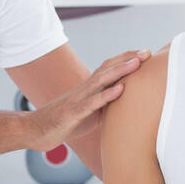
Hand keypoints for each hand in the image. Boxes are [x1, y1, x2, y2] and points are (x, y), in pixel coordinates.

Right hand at [24, 49, 150, 150]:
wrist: (37, 131)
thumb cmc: (65, 122)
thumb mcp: (91, 113)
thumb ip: (107, 106)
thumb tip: (127, 105)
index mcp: (90, 89)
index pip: (109, 68)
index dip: (127, 59)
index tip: (146, 53)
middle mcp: (85, 89)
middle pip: (108, 69)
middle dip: (128, 59)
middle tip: (147, 52)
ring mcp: (78, 99)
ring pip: (101, 81)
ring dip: (119, 71)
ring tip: (136, 64)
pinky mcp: (73, 113)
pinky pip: (91, 103)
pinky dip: (106, 95)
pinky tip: (120, 90)